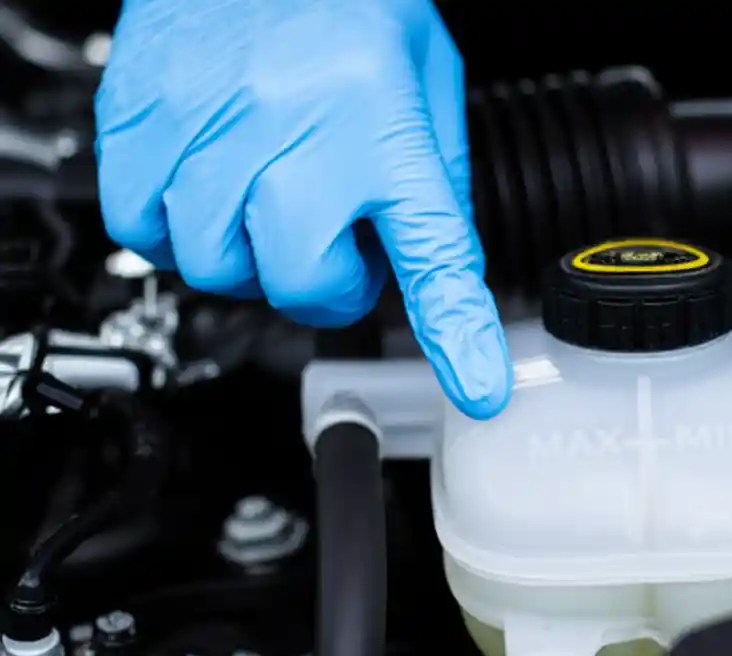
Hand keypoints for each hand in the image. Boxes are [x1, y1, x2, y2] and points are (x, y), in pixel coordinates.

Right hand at [95, 0, 511, 418]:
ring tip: (269, 197)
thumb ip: (433, 177)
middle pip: (303, 282)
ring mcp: (206, 125)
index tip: (476, 386)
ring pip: (215, 264)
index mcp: (381, 124)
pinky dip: (175, 228)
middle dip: (326, 283)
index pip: (431, 252)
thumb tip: (438, 267)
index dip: (457, 333)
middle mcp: (295, 129)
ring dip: (249, 254)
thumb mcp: (425, 80)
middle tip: (336, 241)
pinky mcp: (141, 118)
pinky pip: (142, 227)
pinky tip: (207, 186)